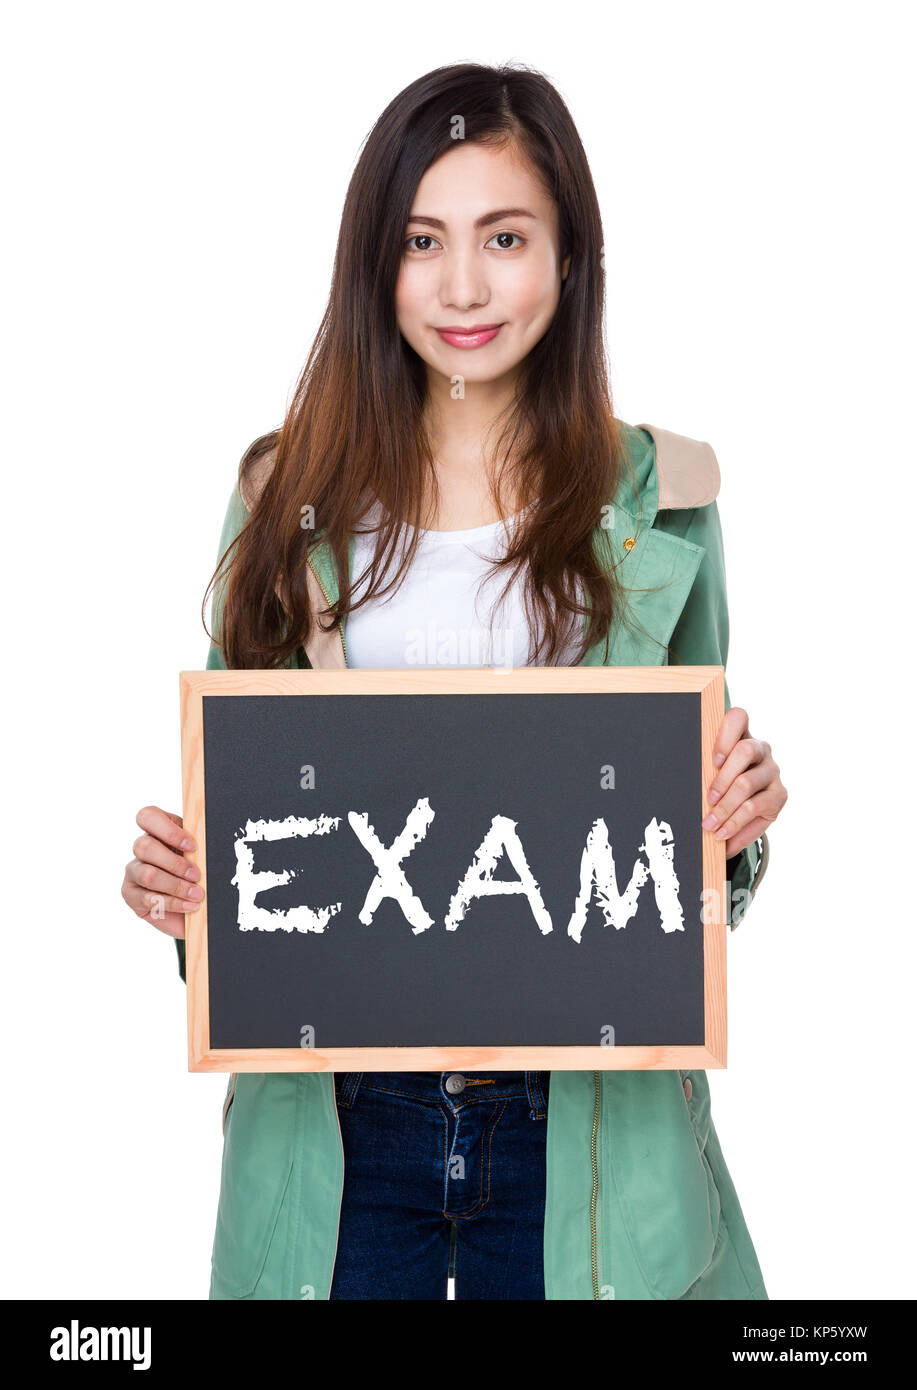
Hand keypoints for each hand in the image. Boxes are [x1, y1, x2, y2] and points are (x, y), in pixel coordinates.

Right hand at [121, 805, 204, 938]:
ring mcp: (133, 871)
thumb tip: (208, 843)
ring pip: (147, 874)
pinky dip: (174, 903)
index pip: (148, 816)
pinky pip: (148, 898)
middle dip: (175, 863)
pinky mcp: (130, 894)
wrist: (193, 907)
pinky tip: (190, 905)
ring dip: (176, 886)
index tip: (193, 846)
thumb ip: (199, 847)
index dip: (168, 831)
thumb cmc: (197, 875)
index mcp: (158, 831)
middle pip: (144, 846)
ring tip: (197, 894)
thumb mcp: (201, 856)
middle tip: (197, 875)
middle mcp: (142, 848)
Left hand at [702, 706, 786, 857]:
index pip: (738, 717)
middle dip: (722, 778)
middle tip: (707, 800)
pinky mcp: (780, 795)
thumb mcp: (711, 774)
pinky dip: (735, 823)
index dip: (725, 735)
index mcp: (741, 736)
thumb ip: (703, 770)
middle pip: (745, 751)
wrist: (746, 810)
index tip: (713, 760)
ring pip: (747, 782)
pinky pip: (755, 807)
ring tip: (709, 825)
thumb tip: (670, 777)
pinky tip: (722, 834)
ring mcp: (772, 771)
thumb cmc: (720, 785)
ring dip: (725, 807)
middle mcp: (761, 749)